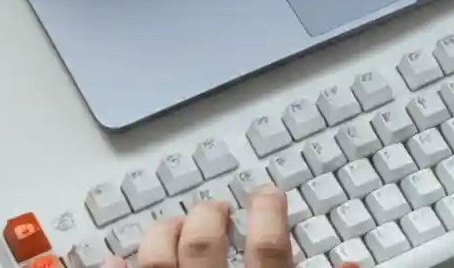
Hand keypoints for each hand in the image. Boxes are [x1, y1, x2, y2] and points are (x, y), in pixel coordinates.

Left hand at [107, 189, 294, 267]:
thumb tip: (340, 260)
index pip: (268, 250)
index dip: (269, 214)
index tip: (267, 193)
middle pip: (203, 245)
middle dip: (208, 216)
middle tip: (215, 207)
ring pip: (158, 261)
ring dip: (164, 235)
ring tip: (173, 224)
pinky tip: (114, 258)